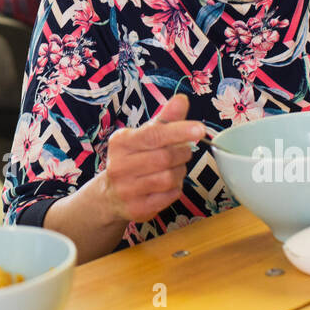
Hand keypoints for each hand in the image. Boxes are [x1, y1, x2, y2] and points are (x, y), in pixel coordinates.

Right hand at [97, 95, 204, 224]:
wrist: (110, 194)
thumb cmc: (133, 159)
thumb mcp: (144, 135)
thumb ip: (165, 118)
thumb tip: (182, 99)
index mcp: (121, 142)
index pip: (154, 135)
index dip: (179, 131)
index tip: (199, 129)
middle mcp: (119, 166)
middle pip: (165, 158)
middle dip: (182, 154)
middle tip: (183, 152)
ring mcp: (126, 190)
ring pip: (169, 178)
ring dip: (179, 172)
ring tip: (174, 169)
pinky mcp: (137, 209)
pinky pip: (170, 196)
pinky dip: (175, 188)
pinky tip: (167, 184)